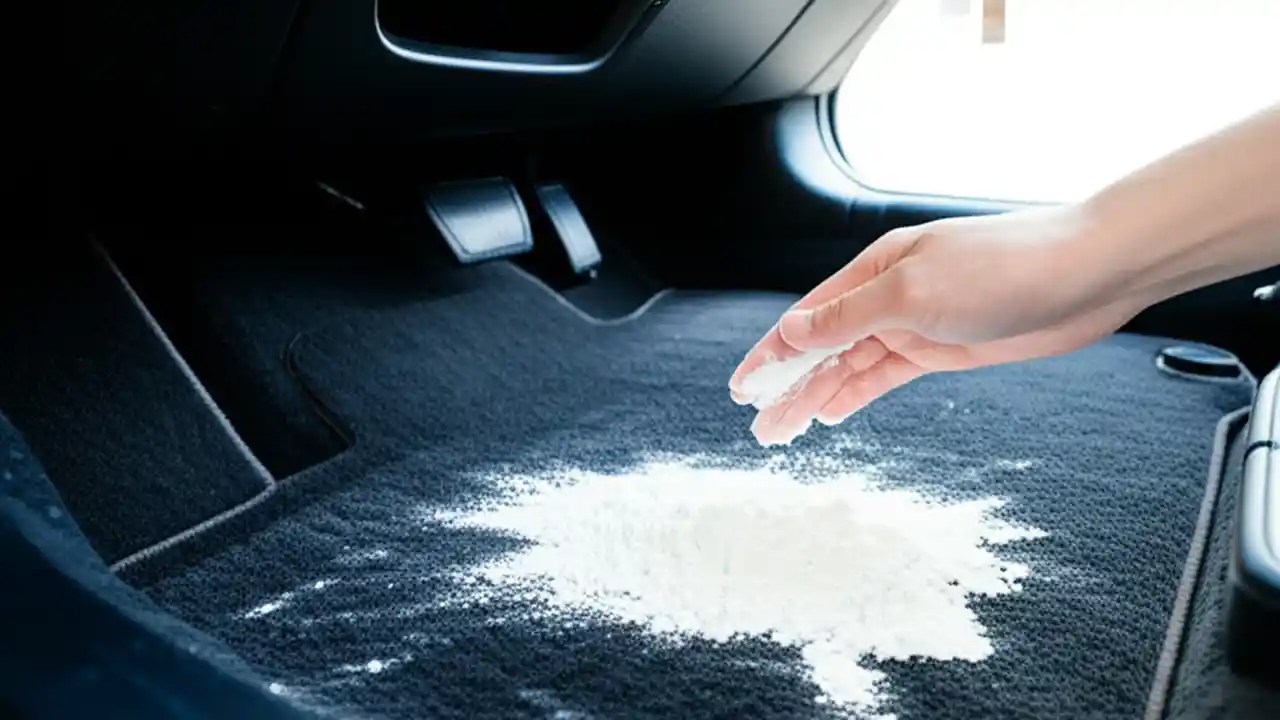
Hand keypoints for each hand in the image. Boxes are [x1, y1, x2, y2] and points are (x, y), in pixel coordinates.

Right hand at [729, 205, 1147, 445]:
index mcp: (874, 269)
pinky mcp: (945, 347)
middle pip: (824, 345)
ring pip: (851, 365)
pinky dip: (857, 393)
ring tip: (784, 429)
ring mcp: (916, 323)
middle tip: (758, 423)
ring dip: (817, 395)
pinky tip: (834, 412)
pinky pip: (886, 375)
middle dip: (788, 383)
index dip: (771, 353)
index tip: (742, 387)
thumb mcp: (913, 293)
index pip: (807, 317)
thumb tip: (790, 330)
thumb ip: (848, 316)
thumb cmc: (1004, 267)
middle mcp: (889, 296)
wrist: (1087, 274)